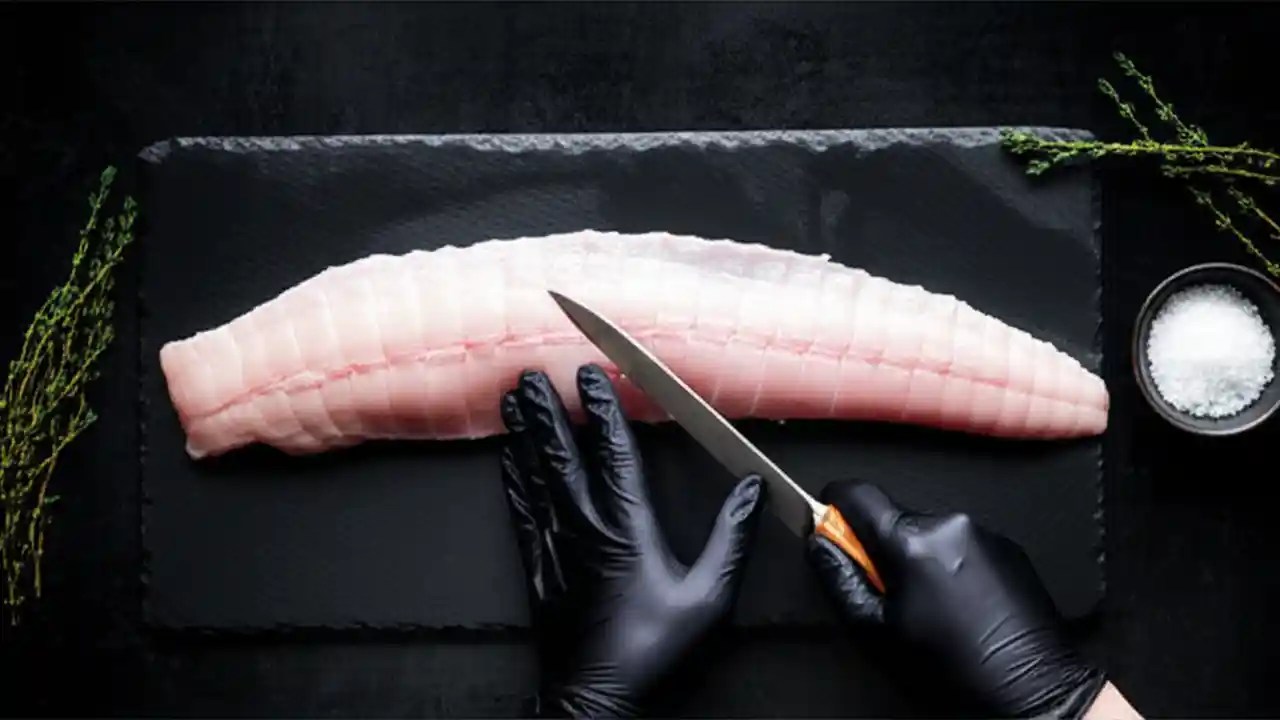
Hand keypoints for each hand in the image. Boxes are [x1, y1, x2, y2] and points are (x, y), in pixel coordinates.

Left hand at [499, 365, 765, 716]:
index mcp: (627, 524)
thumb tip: (750, 490)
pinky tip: (505, 462)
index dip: (602, 408)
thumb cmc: (653, 650)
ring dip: (523, 436)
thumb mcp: (708, 596)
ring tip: (511, 401)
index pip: (612, 450)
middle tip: (531, 373)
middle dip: (548, 410)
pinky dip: (511, 482)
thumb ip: (729, 538)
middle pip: (561, 453)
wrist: (597, 698)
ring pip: (534, 476)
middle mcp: (585, 525)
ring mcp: (556, 545)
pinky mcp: (538, 568)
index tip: (591, 374)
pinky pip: (520, 513)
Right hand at [806, 480, 1106, 717]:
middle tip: (888, 594)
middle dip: (881, 547)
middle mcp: (949, 524)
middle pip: (892, 516)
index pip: (857, 493)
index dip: (835, 507)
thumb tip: (818, 543)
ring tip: (929, 605)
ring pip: (926, 530)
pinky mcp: (1006, 545)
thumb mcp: (877, 630)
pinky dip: (948, 563)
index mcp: (912, 542)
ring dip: (917, 556)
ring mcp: (982, 532)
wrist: (1031, 687)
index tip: (830, 529)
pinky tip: (958, 603)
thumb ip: (841, 578)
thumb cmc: (956, 668)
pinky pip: (959, 542)